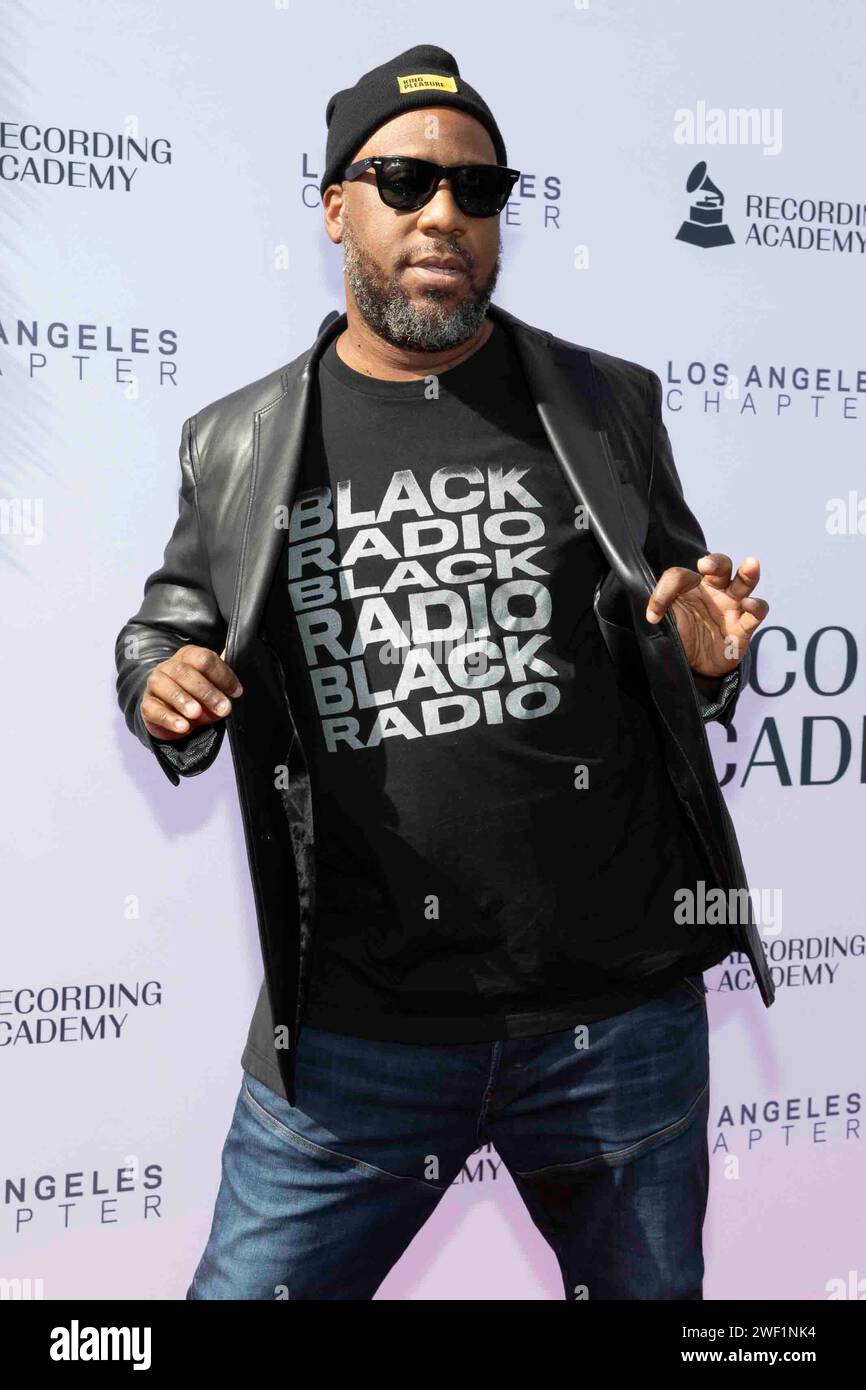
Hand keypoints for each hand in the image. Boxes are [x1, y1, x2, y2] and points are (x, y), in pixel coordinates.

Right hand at [140, 645, 242, 740]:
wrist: (171, 711)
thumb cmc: (197, 694)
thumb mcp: (213, 686)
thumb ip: (224, 680)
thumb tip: (238, 682)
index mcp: (188, 656)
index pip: (204, 659)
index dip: (222, 675)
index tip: (236, 693)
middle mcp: (169, 666)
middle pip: (185, 672)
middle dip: (206, 691)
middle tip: (223, 708)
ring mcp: (155, 684)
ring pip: (166, 687)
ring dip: (183, 700)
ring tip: (197, 714)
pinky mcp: (146, 704)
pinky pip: (153, 709)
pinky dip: (169, 719)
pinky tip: (183, 727)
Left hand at [645, 554, 768, 677]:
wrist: (695, 666)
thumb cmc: (682, 635)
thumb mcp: (666, 621)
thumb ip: (661, 611)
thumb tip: (653, 614)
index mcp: (692, 586)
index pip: (681, 576)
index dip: (665, 591)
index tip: (653, 614)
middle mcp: (715, 591)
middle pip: (721, 566)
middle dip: (716, 562)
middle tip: (706, 565)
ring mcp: (732, 607)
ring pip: (745, 583)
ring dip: (749, 573)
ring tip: (751, 564)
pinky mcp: (744, 627)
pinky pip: (756, 613)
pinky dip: (756, 606)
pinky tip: (749, 604)